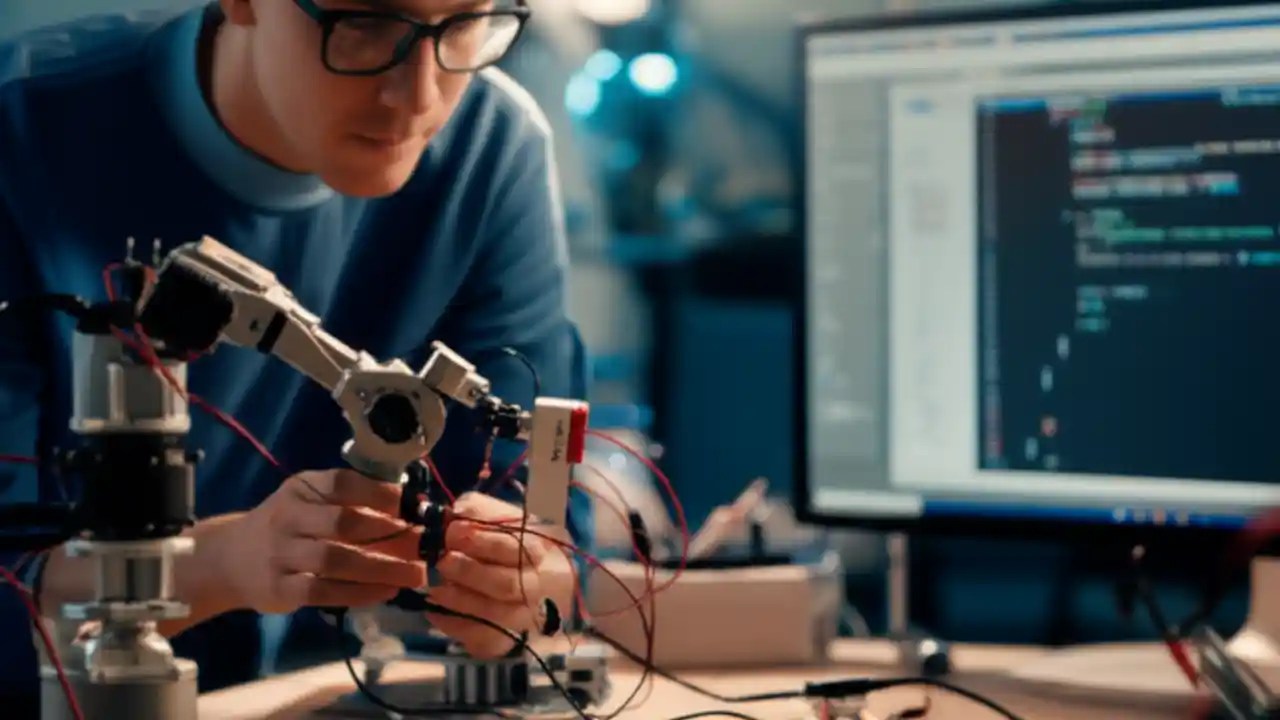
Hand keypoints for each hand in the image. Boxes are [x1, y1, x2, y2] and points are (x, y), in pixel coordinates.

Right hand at [221, 469, 426, 614]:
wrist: (230, 559)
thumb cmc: (289, 525)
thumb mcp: (311, 501)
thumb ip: (352, 502)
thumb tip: (413, 509)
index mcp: (302, 488)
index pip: (343, 483)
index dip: (381, 494)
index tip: (414, 506)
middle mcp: (289, 517)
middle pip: (343, 523)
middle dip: (389, 534)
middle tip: (423, 544)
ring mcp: (281, 554)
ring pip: (336, 560)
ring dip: (381, 568)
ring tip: (415, 574)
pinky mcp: (279, 588)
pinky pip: (324, 592)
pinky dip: (359, 593)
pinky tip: (386, 592)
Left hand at [428, 492, 551, 658]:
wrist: (543, 586)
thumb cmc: (518, 546)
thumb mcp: (508, 520)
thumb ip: (483, 512)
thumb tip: (458, 511)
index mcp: (545, 551)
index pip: (520, 548)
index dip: (484, 541)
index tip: (453, 532)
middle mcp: (542, 588)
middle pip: (509, 586)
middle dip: (470, 572)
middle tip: (443, 561)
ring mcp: (529, 618)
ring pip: (497, 618)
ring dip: (460, 601)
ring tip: (435, 587)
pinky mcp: (510, 642)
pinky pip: (483, 639)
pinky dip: (455, 625)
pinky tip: (435, 610)